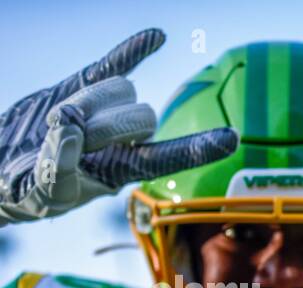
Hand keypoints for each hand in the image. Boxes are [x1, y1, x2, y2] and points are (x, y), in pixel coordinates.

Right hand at [0, 28, 237, 225]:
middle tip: (65, 132)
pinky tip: (157, 36)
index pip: (171, 157)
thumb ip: (60, 162)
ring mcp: (109, 109)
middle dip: (101, 122)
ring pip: (123, 90)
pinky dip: (133, 50)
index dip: (199, 147)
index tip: (232, 137)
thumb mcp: (45, 186)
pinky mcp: (85, 86)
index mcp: (126, 170)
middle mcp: (127, 139)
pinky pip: (115, 65)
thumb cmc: (29, 188)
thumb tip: (71, 127)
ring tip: (58, 122)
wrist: (3, 163)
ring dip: (90, 100)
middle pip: (141, 116)